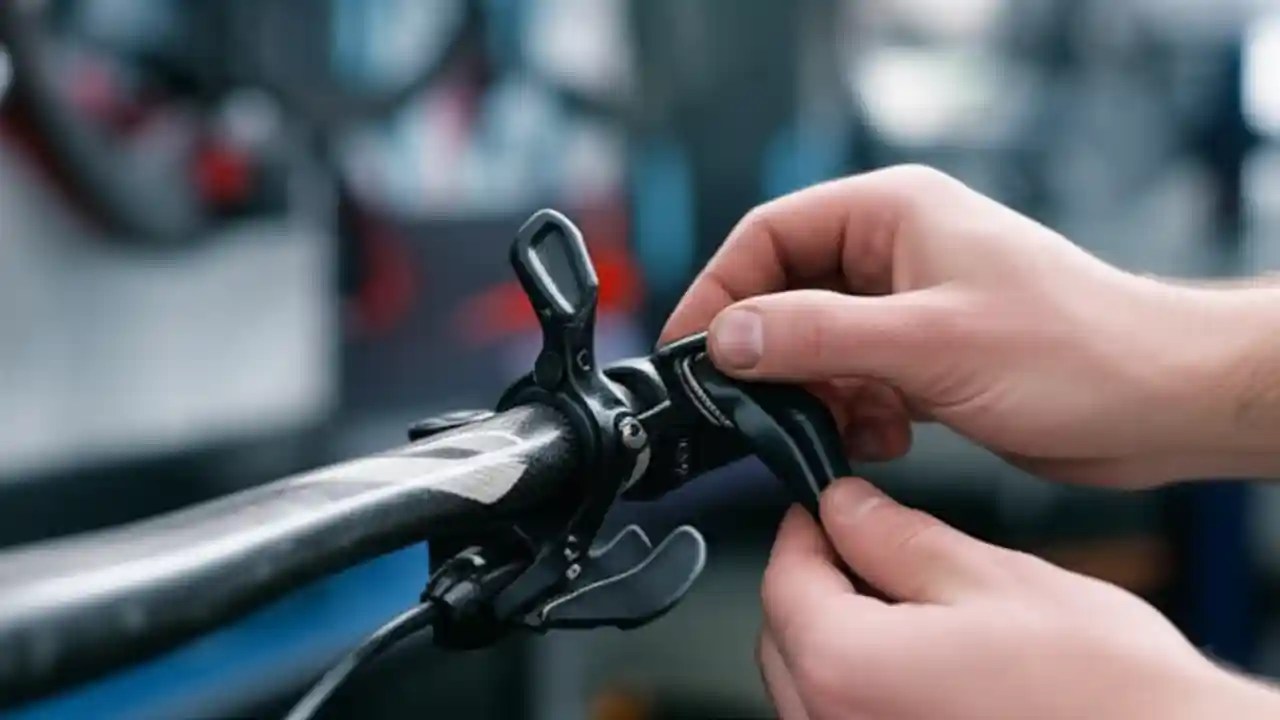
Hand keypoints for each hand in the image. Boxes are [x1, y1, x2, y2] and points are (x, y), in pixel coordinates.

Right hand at [662, 165, 1277, 486]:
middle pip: (788, 295)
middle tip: (755, 404)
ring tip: (850, 423)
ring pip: (818, 345)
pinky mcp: (925, 355)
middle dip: (775, 356)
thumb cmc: (1073, 350)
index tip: (692, 350)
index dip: (722, 292)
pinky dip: (855, 413)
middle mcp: (894, 251)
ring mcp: (909, 305)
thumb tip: (730, 338)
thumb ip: (818, 337)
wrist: (1157, 401)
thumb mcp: (926, 342)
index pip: (770, 236)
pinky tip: (887, 434)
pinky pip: (854, 379)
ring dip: (818, 393)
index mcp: (891, 213)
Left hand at [757, 478, 1279, 719]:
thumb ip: (894, 539)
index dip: (804, 528)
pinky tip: (930, 666)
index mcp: (845, 668)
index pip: (781, 579)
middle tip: (874, 548)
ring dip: (843, 638)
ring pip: (813, 684)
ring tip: (918, 610)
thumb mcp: (989, 577)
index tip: (829, 506)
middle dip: (819, 583)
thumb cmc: (1103, 692)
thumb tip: (844, 508)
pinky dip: (870, 686)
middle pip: (786, 636)